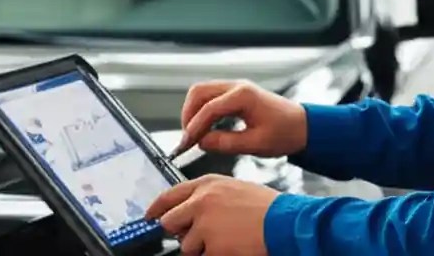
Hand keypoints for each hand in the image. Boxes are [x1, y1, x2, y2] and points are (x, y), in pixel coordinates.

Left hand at [146, 175, 276, 254]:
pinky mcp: (210, 246)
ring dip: (201, 247)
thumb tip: (188, 212)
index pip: (170, 195)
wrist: (283, 223)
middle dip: (180, 232)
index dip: (156, 208)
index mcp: (208, 184)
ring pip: (186, 245)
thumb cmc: (265, 208)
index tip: (149, 216)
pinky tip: (232, 246)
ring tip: (226, 239)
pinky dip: (215, 255)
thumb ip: (209, 197)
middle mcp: (202, 201)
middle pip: (169, 222)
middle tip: (197, 235)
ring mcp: (204, 224)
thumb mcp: (234, 190)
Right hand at [172, 80, 306, 156]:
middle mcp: (238, 87)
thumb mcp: (256, 144)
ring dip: (193, 111)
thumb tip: (202, 142)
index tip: (186, 144)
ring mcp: (237, 88)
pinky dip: (202, 110)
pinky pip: (211, 97)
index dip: (194, 127)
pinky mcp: (236, 94)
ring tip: (194, 135)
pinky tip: (204, 129)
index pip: (209, 108)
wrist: (303, 126)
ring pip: (202, 92)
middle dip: (188, 114)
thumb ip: (226, 143)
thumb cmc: (285, 133)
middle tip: (187, 138)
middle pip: (199, 92)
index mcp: (244, 96)